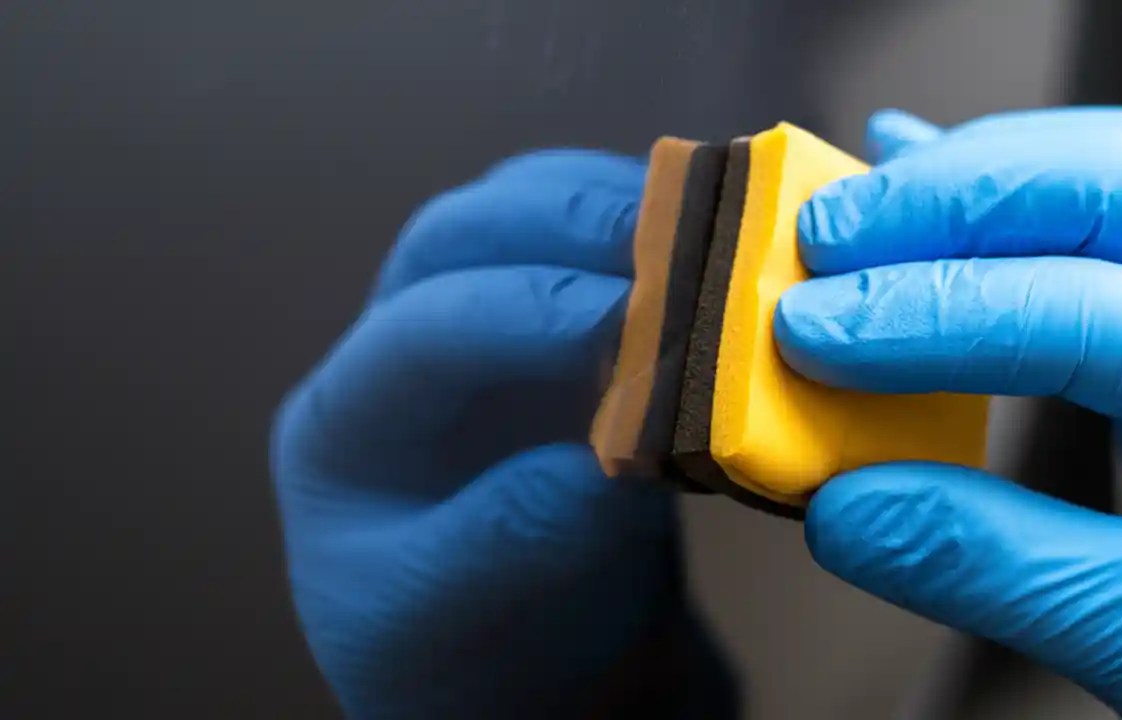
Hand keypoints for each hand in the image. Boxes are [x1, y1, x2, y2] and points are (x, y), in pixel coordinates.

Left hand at [270, 151, 731, 718]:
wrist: (525, 669)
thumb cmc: (466, 654)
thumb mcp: (451, 618)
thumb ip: (516, 538)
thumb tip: (616, 456)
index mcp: (345, 430)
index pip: (420, 334)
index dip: (527, 313)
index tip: (631, 325)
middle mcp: (396, 357)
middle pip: (457, 236)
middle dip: (566, 221)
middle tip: (676, 235)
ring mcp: (474, 333)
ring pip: (517, 215)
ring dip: (607, 203)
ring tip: (700, 223)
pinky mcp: (548, 334)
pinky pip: (585, 251)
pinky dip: (643, 232)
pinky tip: (703, 247)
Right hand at [776, 108, 1121, 717]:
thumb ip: (996, 569)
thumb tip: (844, 509)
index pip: (1077, 308)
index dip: (924, 316)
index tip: (810, 337)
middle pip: (1110, 184)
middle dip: (947, 202)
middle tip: (824, 238)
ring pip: (1114, 164)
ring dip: (972, 179)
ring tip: (860, 211)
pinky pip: (1112, 201)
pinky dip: (1004, 191)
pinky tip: (930, 174)